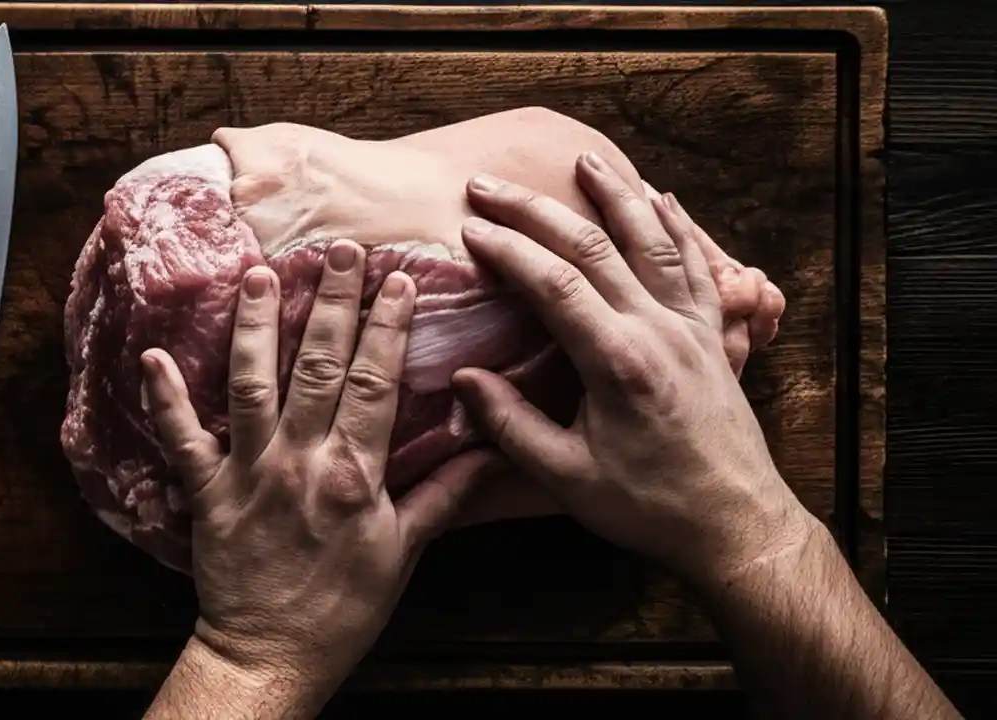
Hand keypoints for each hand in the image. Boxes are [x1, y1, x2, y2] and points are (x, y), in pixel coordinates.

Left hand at [140, 240, 482, 714]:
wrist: (273, 655)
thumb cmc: (345, 607)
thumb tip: (489, 445)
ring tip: (262, 274)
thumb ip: (444, 494)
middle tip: (339, 250)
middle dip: (332, 303)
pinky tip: (153, 356)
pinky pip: (181, 439)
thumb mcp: (406, 553)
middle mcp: (301, 461)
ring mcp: (248, 473)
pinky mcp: (206, 493)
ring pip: (251, 385)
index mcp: (355, 474)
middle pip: (319, 367)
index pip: (377, 382)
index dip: (387, 326)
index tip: (396, 278)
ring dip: (257, 327)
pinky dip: (165, 399)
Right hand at [451, 151, 813, 589]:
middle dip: (536, 210)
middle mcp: (658, 330)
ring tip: (584, 160)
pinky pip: (695, 265)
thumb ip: (512, 426)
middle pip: (594, 248)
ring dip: (615, 196)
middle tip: (490, 184)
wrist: (736, 524)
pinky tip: (661, 199)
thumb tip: (464, 379)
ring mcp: (692, 327)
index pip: (553, 285)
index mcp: (618, 363)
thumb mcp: (568, 479)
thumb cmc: (649, 507)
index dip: (508, 250)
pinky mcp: (712, 336)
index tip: (470, 228)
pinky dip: (676, 226)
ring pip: (653, 240)